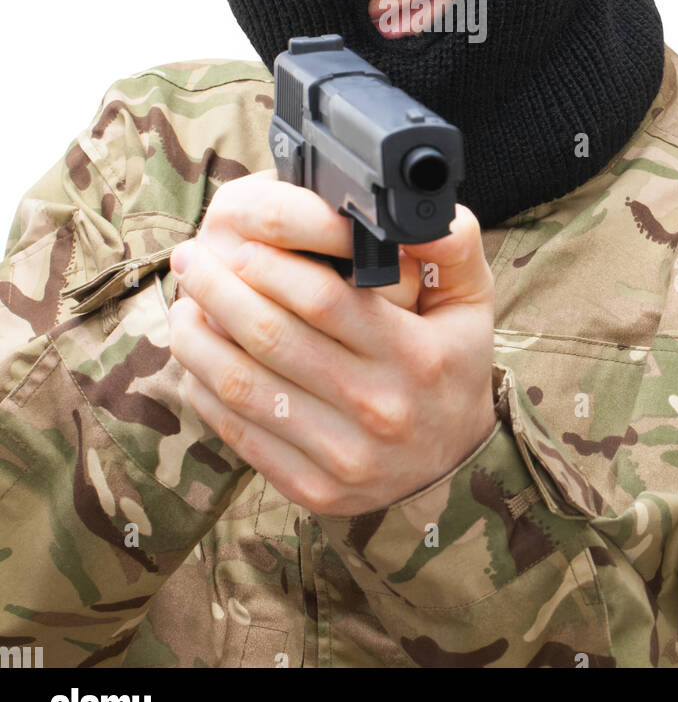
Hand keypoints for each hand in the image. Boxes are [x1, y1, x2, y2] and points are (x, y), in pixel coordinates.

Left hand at [166, 171, 496, 515]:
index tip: (241, 245)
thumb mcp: (471, 303)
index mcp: (416, 356)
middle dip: (218, 290)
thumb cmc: (452, 366)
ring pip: (244, 387)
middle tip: (192, 260)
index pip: (325, 301)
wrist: (454, 466)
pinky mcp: (313, 490)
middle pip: (272, 339)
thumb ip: (453, 246)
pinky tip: (197, 359)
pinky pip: (240, 433)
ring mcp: (345, 456)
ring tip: (181, 305)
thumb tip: (418, 212)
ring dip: (198, 340)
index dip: (272, 268)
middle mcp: (380, 408)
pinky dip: (206, 391)